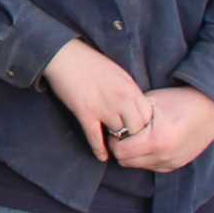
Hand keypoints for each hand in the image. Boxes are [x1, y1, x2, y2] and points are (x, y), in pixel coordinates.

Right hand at [41, 39, 152, 162]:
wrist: (65, 56)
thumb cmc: (91, 63)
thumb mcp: (119, 74)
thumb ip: (129, 92)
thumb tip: (136, 109)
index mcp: (130, 88)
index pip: (148, 115)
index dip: (145, 125)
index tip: (139, 129)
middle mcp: (121, 99)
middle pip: (136, 128)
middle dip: (133, 135)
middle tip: (128, 139)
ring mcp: (103, 107)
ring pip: (117, 133)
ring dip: (116, 140)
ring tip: (114, 145)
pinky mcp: (85, 113)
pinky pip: (95, 137)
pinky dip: (99, 149)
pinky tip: (102, 156)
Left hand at [112, 87, 213, 173]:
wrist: (212, 108)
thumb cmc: (178, 100)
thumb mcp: (150, 102)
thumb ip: (129, 115)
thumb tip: (110, 122)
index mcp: (157, 140)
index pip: (119, 151)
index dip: (113, 138)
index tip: (117, 126)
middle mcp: (165, 156)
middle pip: (126, 161)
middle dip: (121, 147)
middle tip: (125, 131)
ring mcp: (172, 163)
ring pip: (137, 165)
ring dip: (133, 153)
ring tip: (138, 136)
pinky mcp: (177, 165)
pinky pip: (151, 166)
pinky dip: (145, 157)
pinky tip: (150, 141)